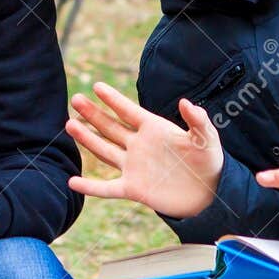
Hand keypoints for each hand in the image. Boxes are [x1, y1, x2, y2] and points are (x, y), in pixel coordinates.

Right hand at [64, 82, 222, 218]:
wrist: (209, 193)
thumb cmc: (209, 161)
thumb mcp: (206, 138)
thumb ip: (197, 120)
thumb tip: (187, 102)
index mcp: (154, 129)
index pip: (128, 111)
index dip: (113, 99)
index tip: (96, 86)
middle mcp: (139, 145)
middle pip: (110, 127)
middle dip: (93, 114)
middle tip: (75, 99)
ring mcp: (134, 167)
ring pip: (104, 150)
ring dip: (87, 138)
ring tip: (69, 124)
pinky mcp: (133, 189)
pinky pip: (107, 188)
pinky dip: (90, 187)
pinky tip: (72, 181)